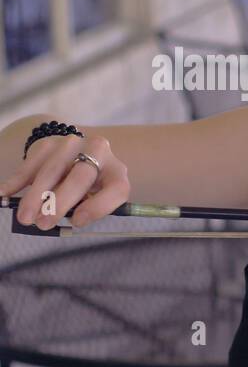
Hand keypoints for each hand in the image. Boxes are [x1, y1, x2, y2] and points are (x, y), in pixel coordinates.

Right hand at [0, 132, 128, 230]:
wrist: (77, 154)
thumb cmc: (89, 187)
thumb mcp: (95, 197)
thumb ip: (85, 207)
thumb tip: (66, 219)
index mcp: (117, 172)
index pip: (116, 189)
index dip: (98, 207)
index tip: (76, 221)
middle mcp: (100, 153)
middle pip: (80, 178)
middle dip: (59, 203)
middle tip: (43, 223)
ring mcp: (74, 144)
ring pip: (53, 170)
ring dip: (36, 195)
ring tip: (25, 217)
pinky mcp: (50, 143)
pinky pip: (32, 162)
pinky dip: (18, 180)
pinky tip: (5, 193)